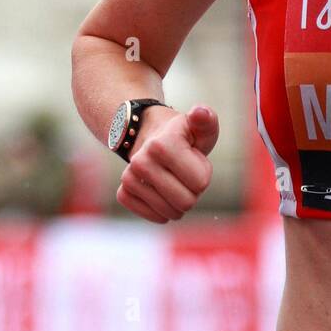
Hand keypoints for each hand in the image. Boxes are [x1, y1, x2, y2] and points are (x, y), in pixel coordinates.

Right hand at [116, 104, 217, 223]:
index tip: (193, 160)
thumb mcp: (200, 127)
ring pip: (170, 213)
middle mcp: (141, 162)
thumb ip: (206, 121)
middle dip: (192, 191)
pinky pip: (154, 217)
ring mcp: (129, 178)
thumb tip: (200, 112)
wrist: (150, 137)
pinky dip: (163, 210)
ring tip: (173, 180)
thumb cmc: (184, 136)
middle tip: (185, 173)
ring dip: (178, 201)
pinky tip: (161, 192)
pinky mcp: (123, 193)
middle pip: (186, 202)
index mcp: (162, 145)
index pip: (200, 184)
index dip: (203, 174)